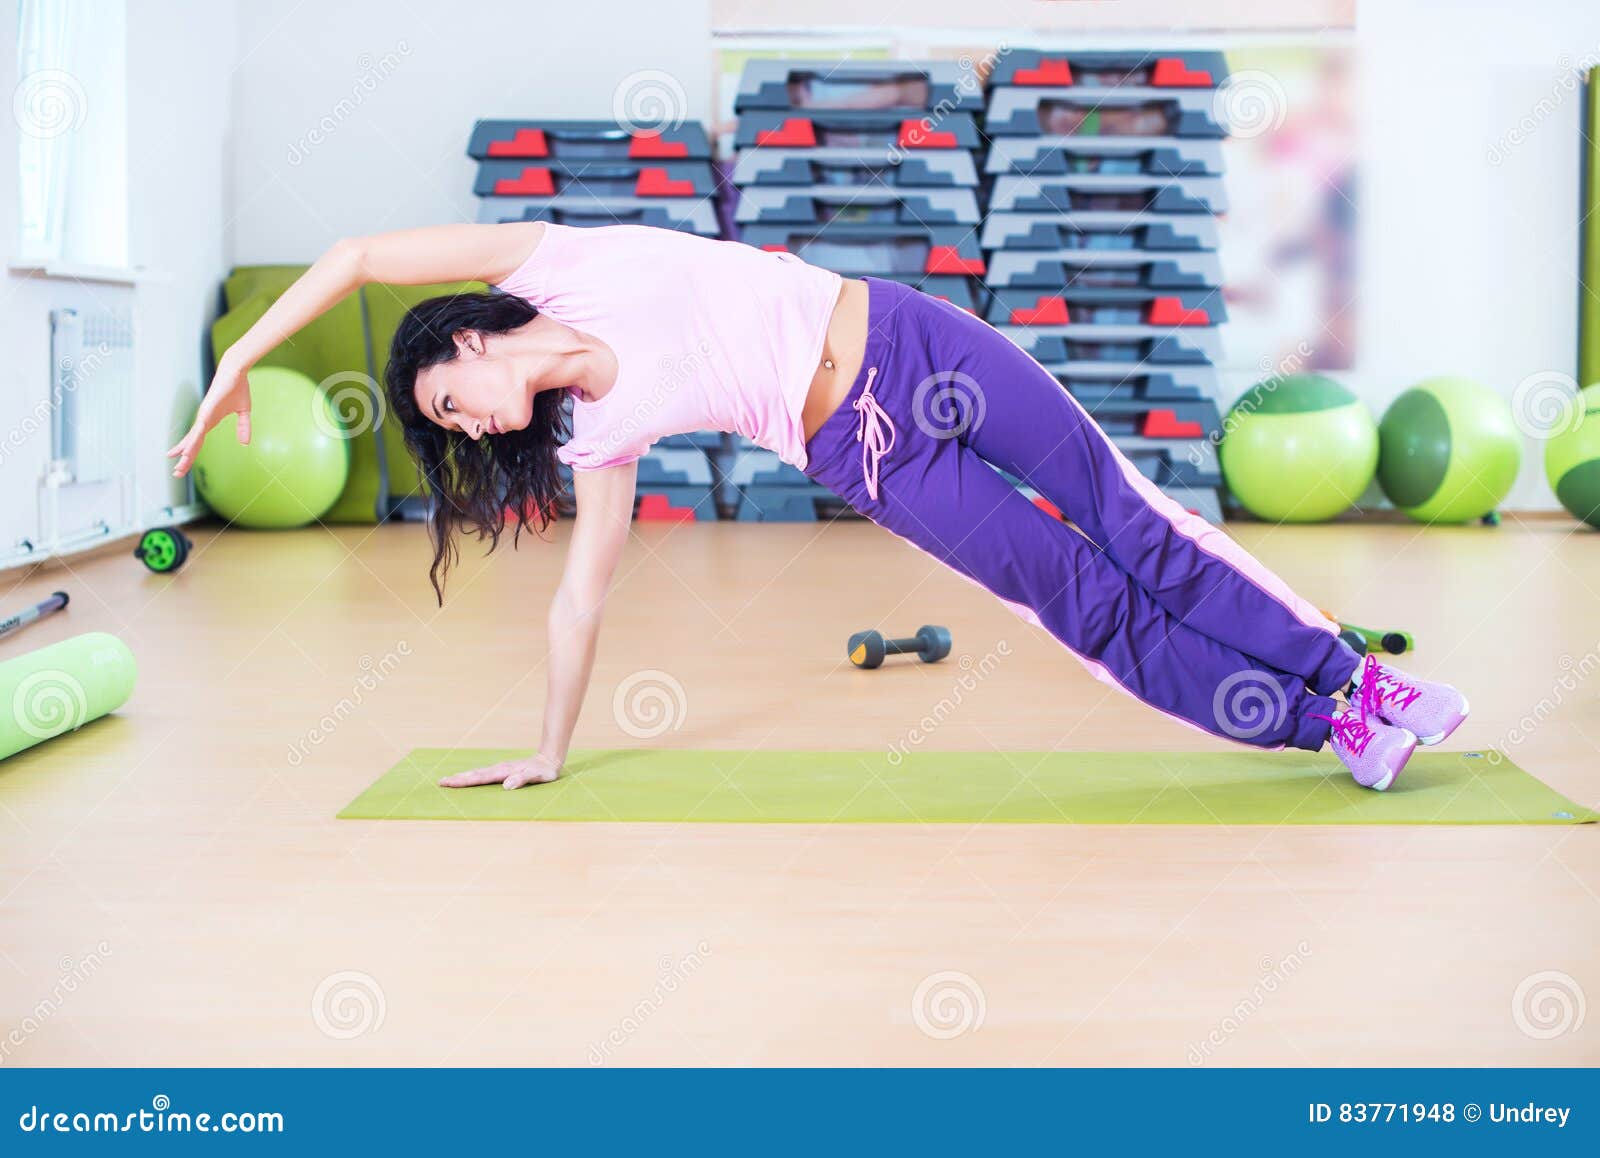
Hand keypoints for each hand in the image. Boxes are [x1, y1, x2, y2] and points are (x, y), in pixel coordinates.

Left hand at [168, 357, 252, 477]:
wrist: (235, 371)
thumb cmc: (238, 387)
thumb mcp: (244, 412)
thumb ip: (244, 427)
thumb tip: (245, 443)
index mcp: (210, 421)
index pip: (197, 441)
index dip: (189, 452)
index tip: (181, 463)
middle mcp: (203, 419)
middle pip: (191, 443)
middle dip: (184, 458)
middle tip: (176, 473)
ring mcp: (203, 415)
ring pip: (192, 439)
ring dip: (186, 453)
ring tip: (178, 465)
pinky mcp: (206, 410)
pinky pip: (199, 428)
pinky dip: (193, 439)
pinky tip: (188, 448)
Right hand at [439, 753, 562, 789]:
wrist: (549, 758)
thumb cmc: (544, 771)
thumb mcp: (537, 776)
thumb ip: (522, 779)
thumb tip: (506, 785)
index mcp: (503, 771)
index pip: (479, 778)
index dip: (464, 781)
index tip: (448, 782)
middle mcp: (499, 769)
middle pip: (474, 774)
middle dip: (457, 779)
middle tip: (441, 782)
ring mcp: (500, 769)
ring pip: (477, 773)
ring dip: (463, 777)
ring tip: (448, 781)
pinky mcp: (502, 771)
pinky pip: (483, 775)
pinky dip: (472, 777)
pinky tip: (468, 780)